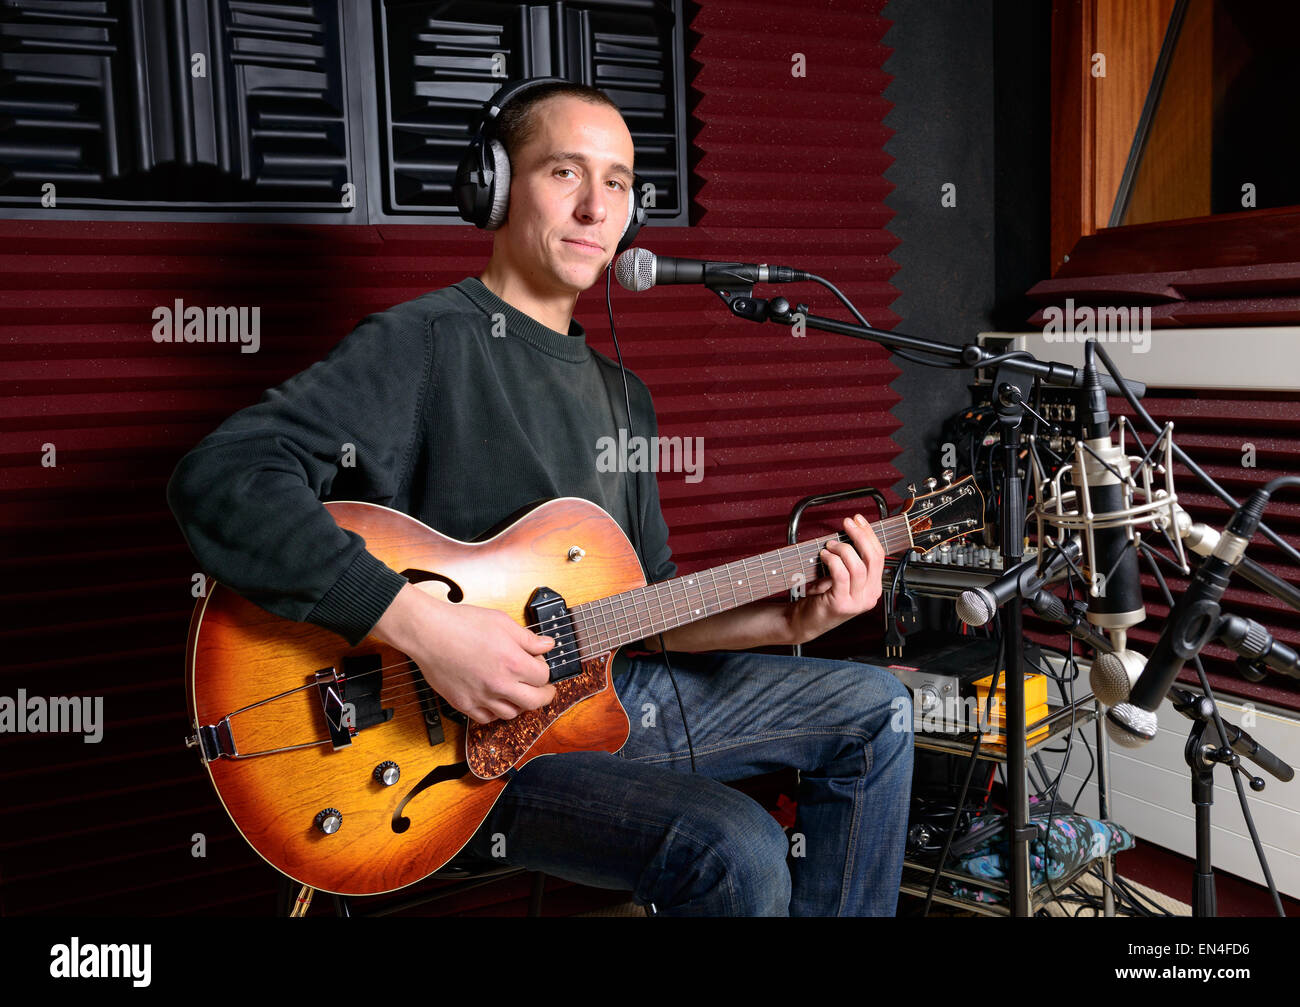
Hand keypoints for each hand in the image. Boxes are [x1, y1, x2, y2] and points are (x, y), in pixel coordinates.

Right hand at [372, 583, 556, 723]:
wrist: (428, 632)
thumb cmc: (461, 623)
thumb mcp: (502, 622)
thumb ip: (528, 638)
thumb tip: (547, 645)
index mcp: (513, 662)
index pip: (543, 677)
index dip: (544, 669)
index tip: (538, 664)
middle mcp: (500, 684)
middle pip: (534, 702)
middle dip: (544, 695)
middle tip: (544, 690)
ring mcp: (481, 697)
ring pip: (511, 714)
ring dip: (519, 704)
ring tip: (517, 692)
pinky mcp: (464, 704)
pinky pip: (486, 718)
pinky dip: (494, 712)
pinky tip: (495, 700)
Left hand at [786, 514, 884, 644]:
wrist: (805, 621)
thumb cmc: (821, 598)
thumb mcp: (841, 579)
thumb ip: (850, 561)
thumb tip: (850, 533)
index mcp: (873, 588)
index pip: (879, 556)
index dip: (869, 535)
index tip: (858, 521)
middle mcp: (869, 596)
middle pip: (873, 558)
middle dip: (860, 535)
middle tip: (847, 523)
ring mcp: (856, 602)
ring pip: (858, 566)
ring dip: (843, 549)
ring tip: (830, 546)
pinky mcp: (841, 603)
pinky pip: (841, 574)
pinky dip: (833, 560)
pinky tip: (824, 555)